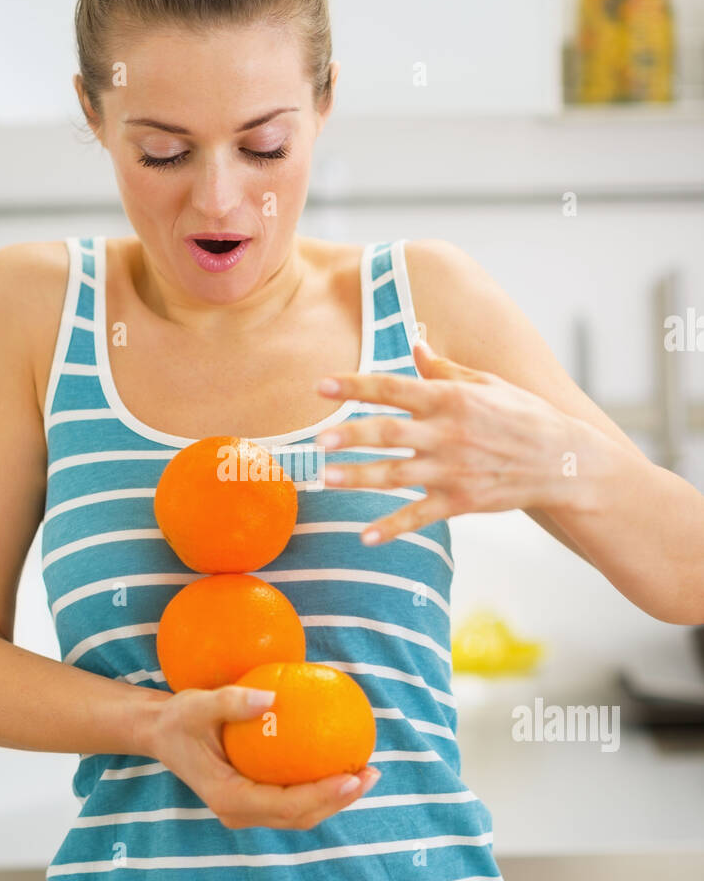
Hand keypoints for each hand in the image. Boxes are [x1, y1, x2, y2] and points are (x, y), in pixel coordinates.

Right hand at [145, 685, 379, 830]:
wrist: (161, 734)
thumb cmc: (179, 718)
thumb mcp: (198, 704)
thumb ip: (232, 701)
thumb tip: (273, 695)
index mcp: (227, 797)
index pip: (284, 804)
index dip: (322, 796)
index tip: (351, 776)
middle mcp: (238, 812)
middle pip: (299, 817)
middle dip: (339, 800)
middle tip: (371, 774)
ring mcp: (247, 810)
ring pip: (299, 814)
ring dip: (335, 798)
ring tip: (367, 773)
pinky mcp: (254, 800)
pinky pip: (293, 800)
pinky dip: (320, 788)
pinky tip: (340, 764)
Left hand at [315, 337, 587, 544]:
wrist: (564, 460)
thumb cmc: (524, 415)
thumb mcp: (487, 382)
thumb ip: (444, 368)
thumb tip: (415, 343)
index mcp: (451, 398)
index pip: (393, 388)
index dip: (354, 386)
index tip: (320, 386)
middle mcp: (448, 432)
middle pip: (389, 433)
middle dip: (350, 436)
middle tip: (317, 441)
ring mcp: (453, 470)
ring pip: (396, 475)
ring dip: (359, 477)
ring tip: (326, 478)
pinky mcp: (461, 501)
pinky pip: (420, 516)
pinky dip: (392, 527)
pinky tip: (365, 537)